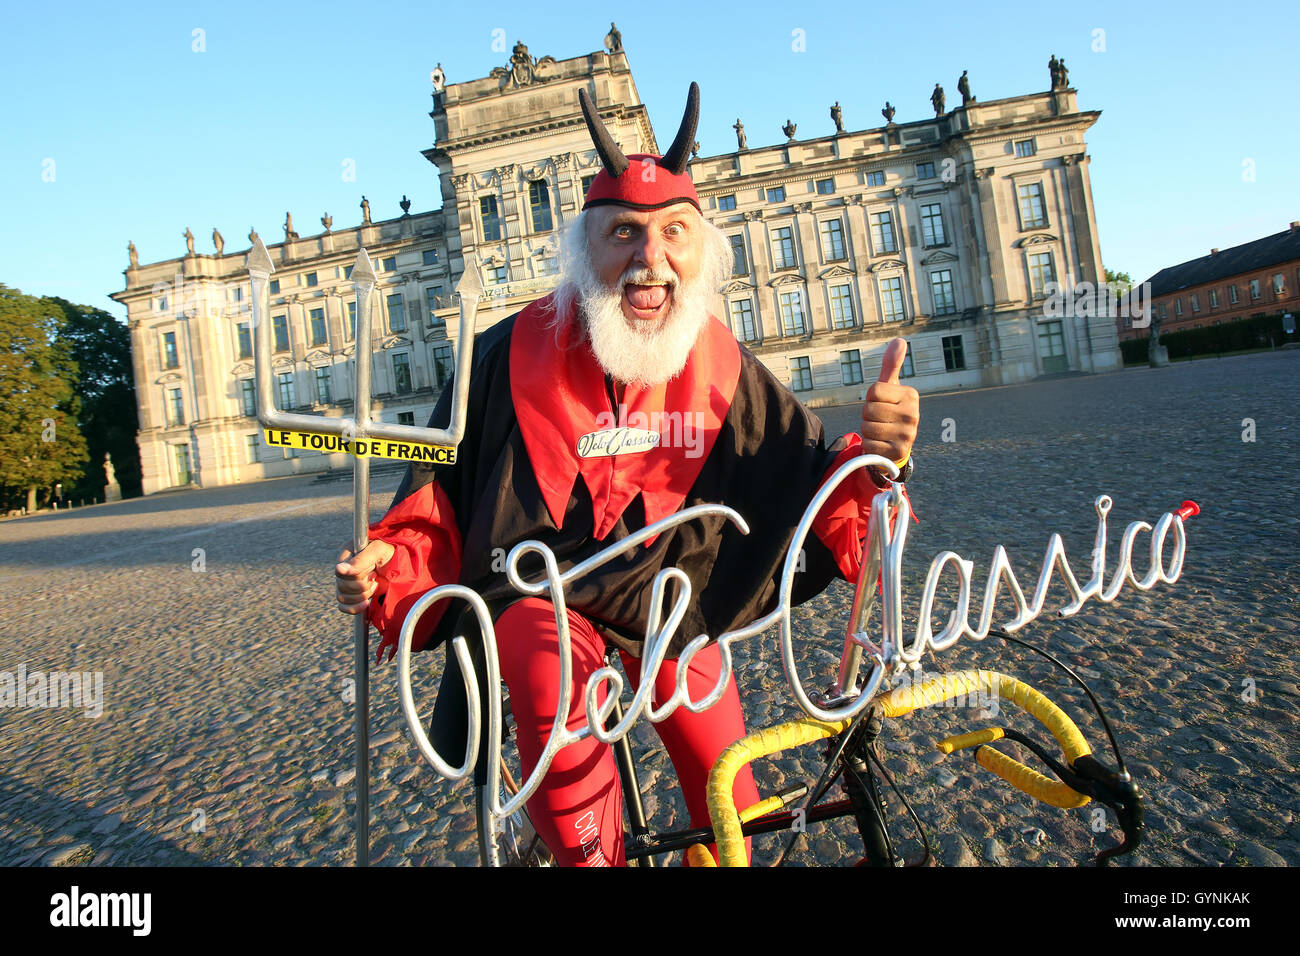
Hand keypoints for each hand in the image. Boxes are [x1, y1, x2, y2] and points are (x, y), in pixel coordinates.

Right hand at [335, 539, 396, 614]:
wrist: (398, 561)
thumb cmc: (388, 551)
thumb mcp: (378, 551)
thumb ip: (360, 560)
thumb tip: (339, 569)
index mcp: (346, 557)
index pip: (340, 573)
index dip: (358, 575)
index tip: (373, 569)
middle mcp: (343, 570)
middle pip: (342, 587)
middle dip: (362, 585)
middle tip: (375, 576)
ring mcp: (346, 583)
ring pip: (342, 597)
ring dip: (362, 595)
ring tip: (374, 584)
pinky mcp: (351, 595)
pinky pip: (343, 607)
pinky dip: (354, 608)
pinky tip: (366, 603)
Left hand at [861, 338, 918, 472]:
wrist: (896, 446)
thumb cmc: (889, 411)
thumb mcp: (890, 388)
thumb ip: (891, 365)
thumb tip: (899, 340)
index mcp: (910, 395)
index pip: (874, 391)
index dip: (870, 398)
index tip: (880, 404)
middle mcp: (913, 414)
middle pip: (869, 410)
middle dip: (868, 416)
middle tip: (879, 419)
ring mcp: (908, 434)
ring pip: (868, 428)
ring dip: (868, 431)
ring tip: (880, 431)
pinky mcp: (900, 452)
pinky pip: (870, 445)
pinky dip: (870, 446)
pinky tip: (881, 444)